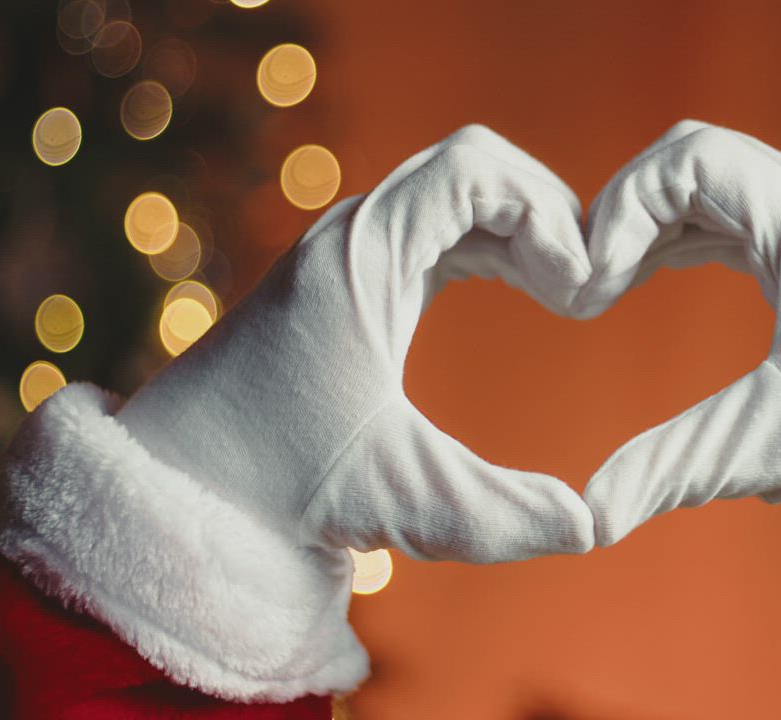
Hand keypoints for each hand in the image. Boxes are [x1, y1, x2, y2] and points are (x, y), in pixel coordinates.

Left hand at [117, 125, 593, 561]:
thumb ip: (503, 518)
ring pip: (463, 193)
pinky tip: (533, 295)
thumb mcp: (399, 503)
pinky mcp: (359, 276)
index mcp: (360, 259)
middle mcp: (353, 236)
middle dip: (548, 214)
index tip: (577, 292)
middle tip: (583, 292)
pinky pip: (446, 225)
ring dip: (526, 230)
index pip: (474, 169)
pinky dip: (500, 246)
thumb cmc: (280, 490)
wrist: (187, 493)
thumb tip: (594, 526)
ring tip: (569, 296)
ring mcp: (353, 250)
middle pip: (478, 166)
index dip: (547, 214)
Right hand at [578, 120, 780, 543]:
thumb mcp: (776, 447)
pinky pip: (742, 214)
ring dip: (653, 226)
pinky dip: (687, 237)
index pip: (690, 158)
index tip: (593, 289)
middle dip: (625, 213)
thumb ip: (671, 469)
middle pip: (695, 159)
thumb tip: (586, 519)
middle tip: (588, 287)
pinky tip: (648, 279)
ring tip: (603, 290)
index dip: (619, 210)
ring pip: (716, 184)